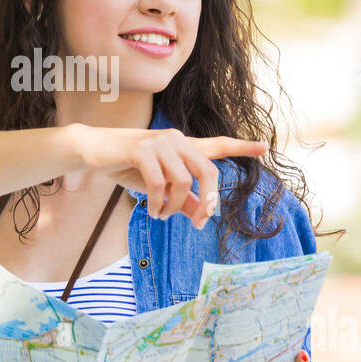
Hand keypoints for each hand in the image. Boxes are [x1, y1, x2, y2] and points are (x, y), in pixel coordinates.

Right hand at [67, 125, 266, 228]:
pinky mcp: (141, 149)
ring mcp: (159, 142)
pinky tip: (152, 211)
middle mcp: (176, 139)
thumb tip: (202, 213)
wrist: (95, 151)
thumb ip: (181, 198)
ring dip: (174, 207)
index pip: (218, 145)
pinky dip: (158, 203)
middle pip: (207, 171)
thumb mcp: (158, 186)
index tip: (265, 147)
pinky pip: (159, 182)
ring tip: (161, 215)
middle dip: (207, 201)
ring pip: (182, 182)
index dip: (242, 147)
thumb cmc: (128, 167)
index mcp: (184, 146)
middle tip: (199, 222)